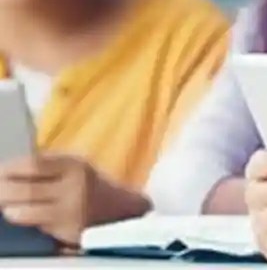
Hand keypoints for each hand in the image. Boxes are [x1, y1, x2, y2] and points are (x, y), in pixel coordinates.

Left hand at [0, 154, 128, 246]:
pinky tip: (22, 216)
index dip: (8, 169)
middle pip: (24, 190)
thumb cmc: (89, 186)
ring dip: (8, 210)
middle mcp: (74, 187)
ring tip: (6, 207)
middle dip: (1, 191)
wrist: (122, 211)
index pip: (32, 165)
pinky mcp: (67, 233)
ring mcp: (70, 212)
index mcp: (75, 165)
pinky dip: (24, 221)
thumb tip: (6, 171)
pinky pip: (34, 227)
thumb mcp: (75, 166)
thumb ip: (46, 165)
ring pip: (23, 212)